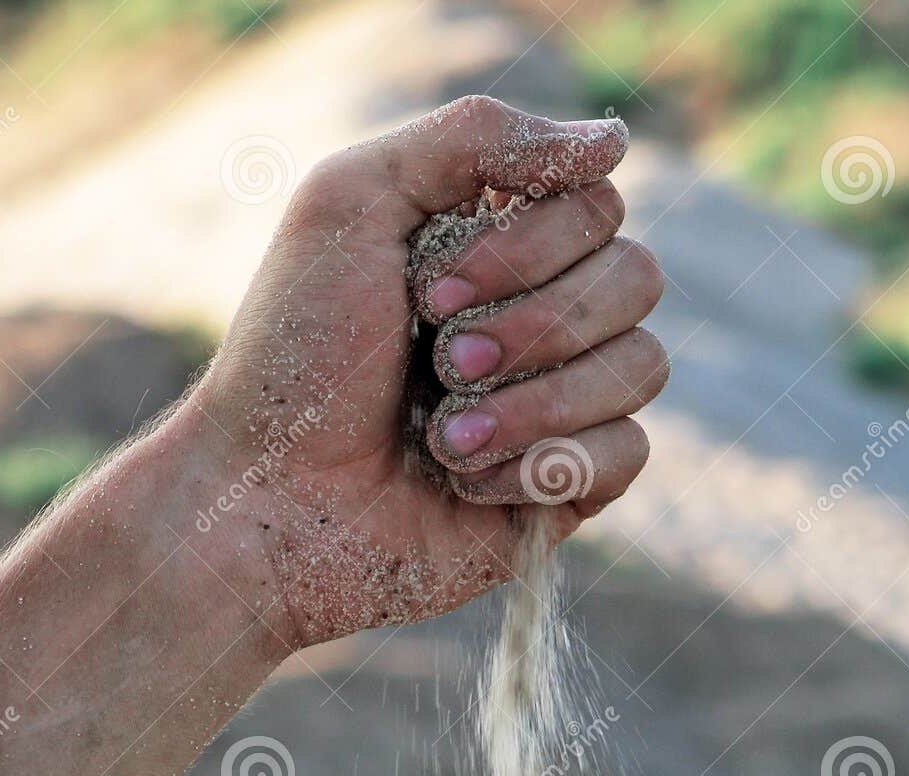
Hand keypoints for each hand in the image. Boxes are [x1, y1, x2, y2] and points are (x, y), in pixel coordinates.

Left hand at [186, 95, 668, 648]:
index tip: (428, 291)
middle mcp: (537, 319)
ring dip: (533, 401)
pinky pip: (626, 455)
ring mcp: (558, 407)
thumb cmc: (293, 357)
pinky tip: (468, 482)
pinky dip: (541, 464)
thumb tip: (612, 140)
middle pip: (636, 278)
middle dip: (533, 324)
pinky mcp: (563, 491)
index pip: (595, 206)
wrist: (267, 503)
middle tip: (442, 357)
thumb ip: (472, 139)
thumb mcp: (351, 202)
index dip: (530, 245)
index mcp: (494, 246)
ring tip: (443, 436)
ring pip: (641, 367)